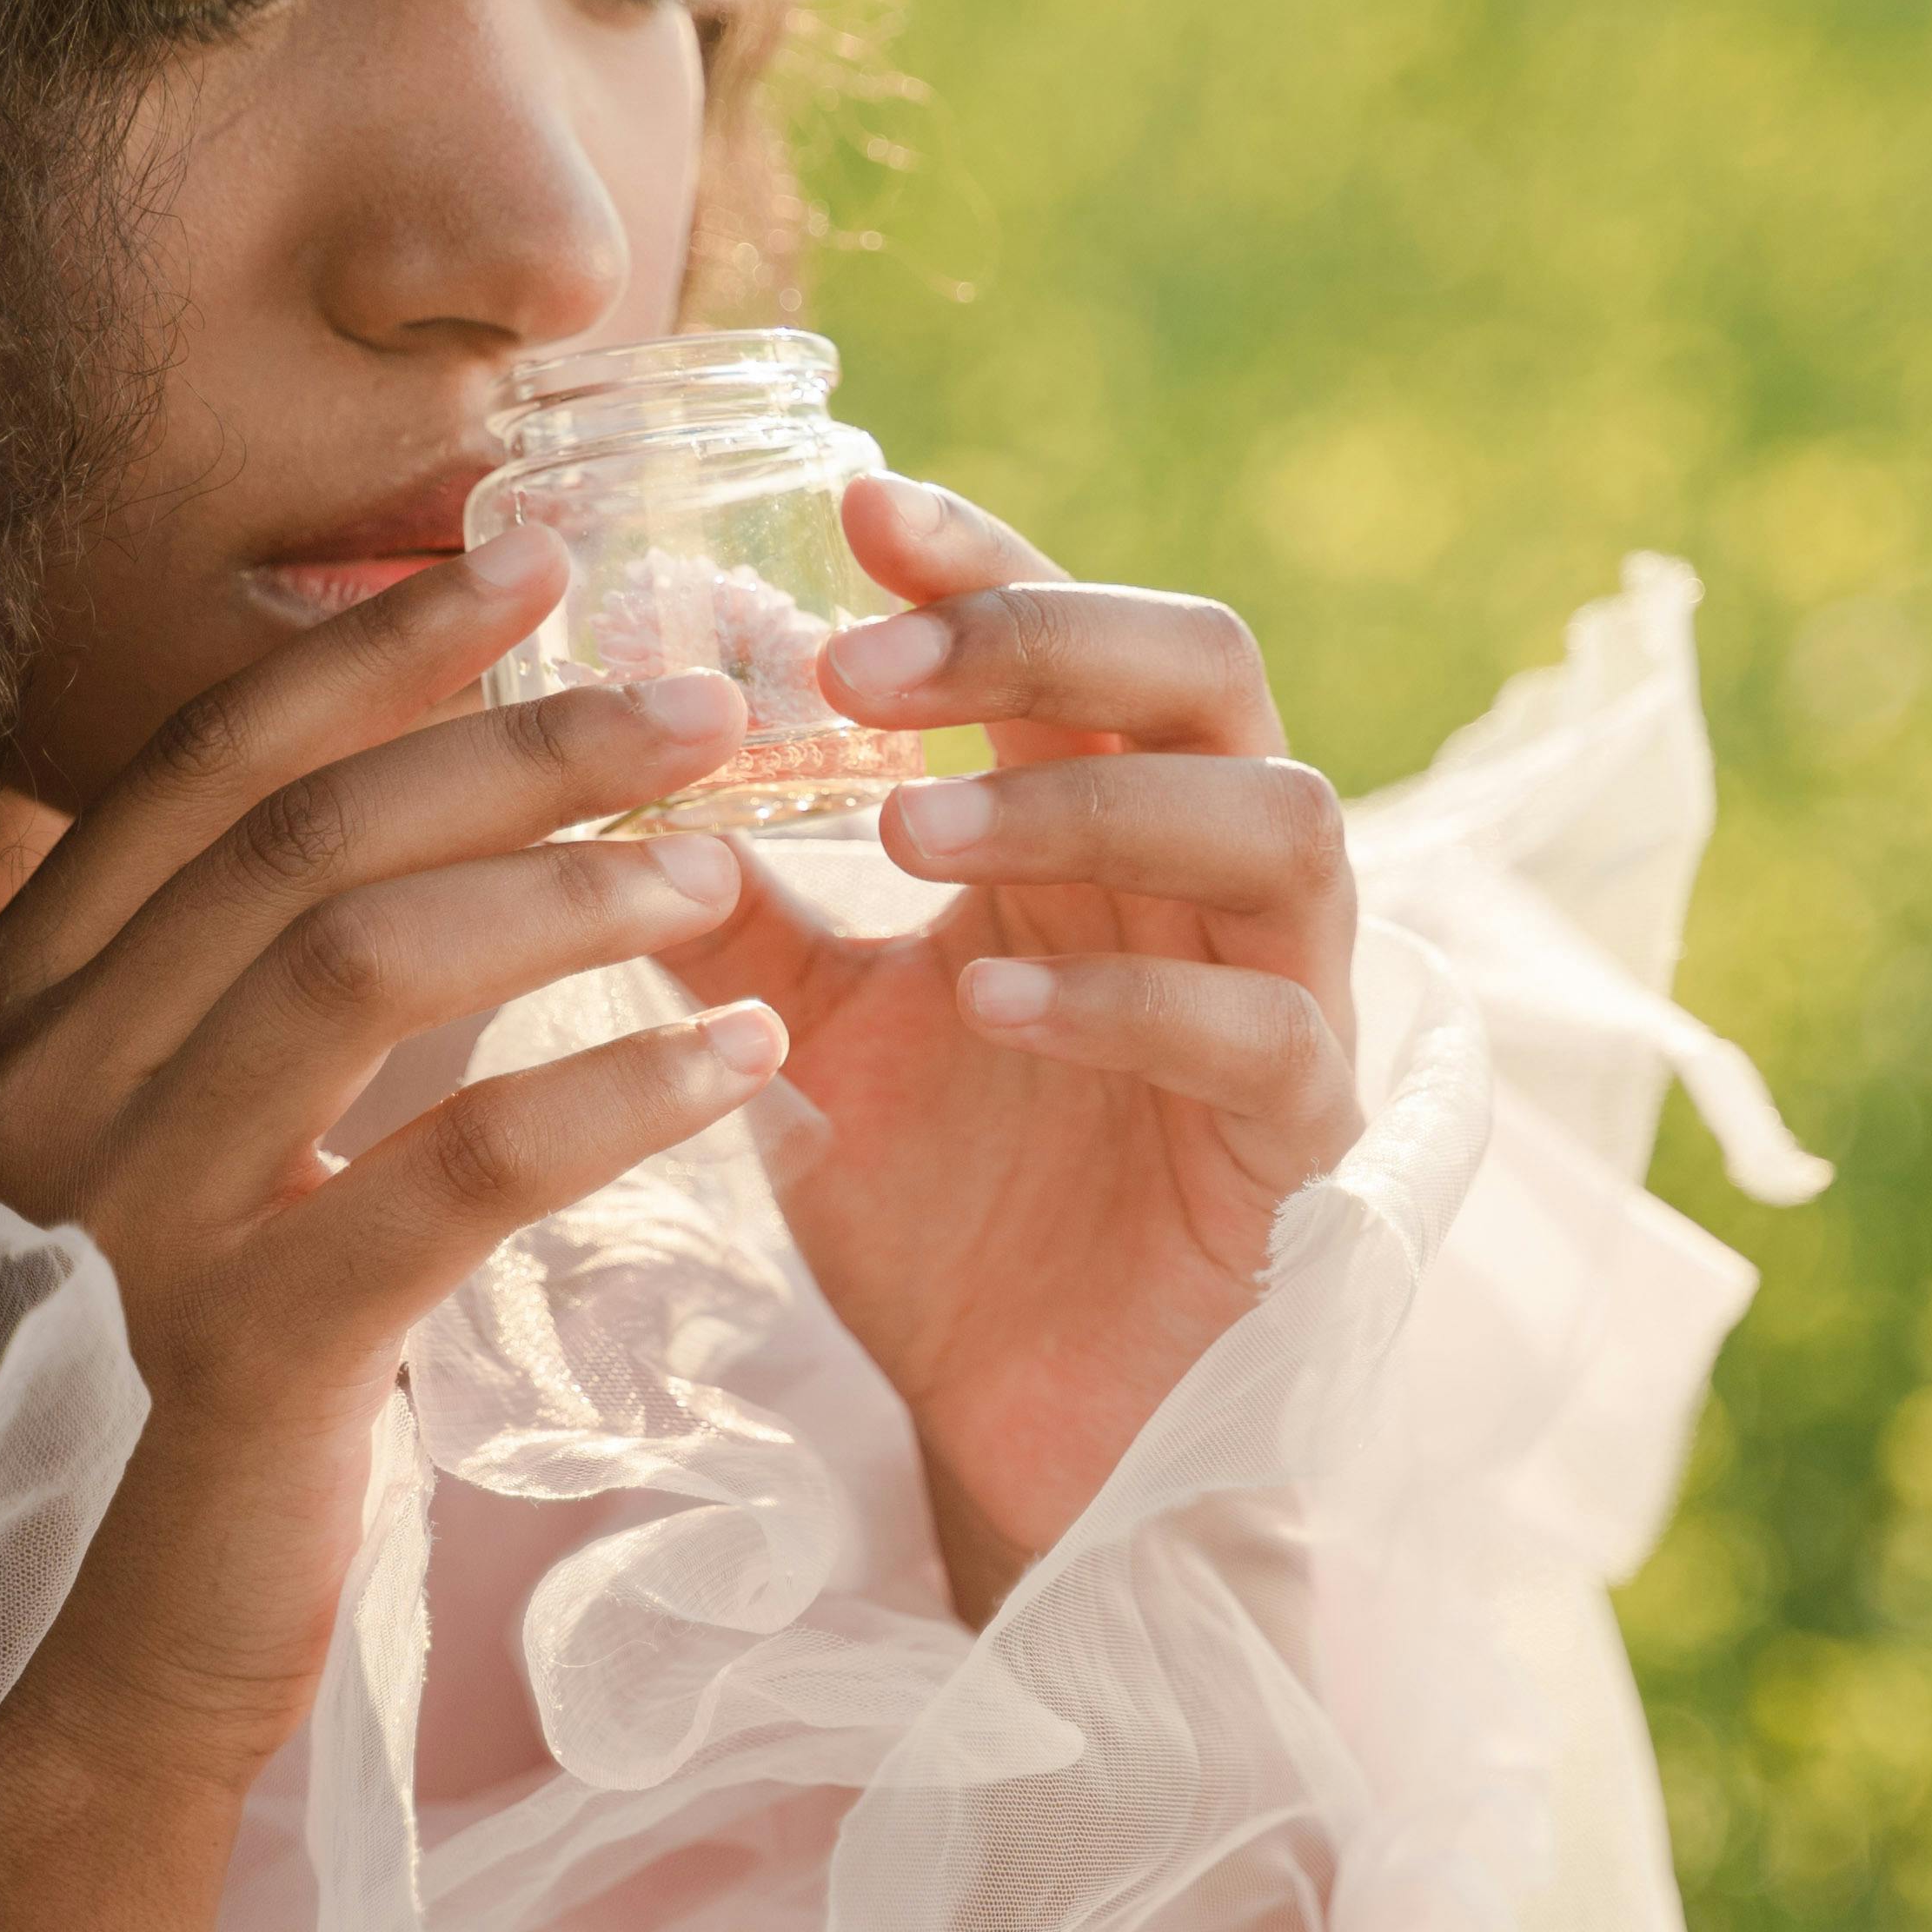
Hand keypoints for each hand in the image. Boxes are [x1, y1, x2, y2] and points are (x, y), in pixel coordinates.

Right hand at [0, 531, 784, 1804]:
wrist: (119, 1655)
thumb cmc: (186, 1370)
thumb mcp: (188, 1137)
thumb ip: (256, 971)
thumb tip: (423, 768)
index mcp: (13, 1000)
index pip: (204, 760)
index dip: (377, 645)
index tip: (542, 554)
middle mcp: (33, 1078)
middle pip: (301, 833)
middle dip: (519, 739)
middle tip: (708, 701)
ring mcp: (118, 1209)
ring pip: (363, 958)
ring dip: (571, 887)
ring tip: (730, 867)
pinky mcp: (240, 1344)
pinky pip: (455, 1167)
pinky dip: (616, 1090)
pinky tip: (740, 1056)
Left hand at [652, 477, 1360, 1615]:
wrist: (1013, 1425)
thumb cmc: (938, 1198)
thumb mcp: (800, 1019)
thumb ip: (727, 879)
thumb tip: (627, 706)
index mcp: (1103, 818)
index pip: (1079, 626)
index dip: (981, 554)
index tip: (849, 505)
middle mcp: (1211, 877)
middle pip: (1208, 667)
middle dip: (1041, 631)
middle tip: (857, 663)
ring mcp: (1283, 997)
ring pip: (1278, 819)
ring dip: (1089, 800)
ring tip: (907, 826)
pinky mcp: (1303, 1143)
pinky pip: (1265, 1034)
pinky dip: (1133, 1001)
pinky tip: (995, 1002)